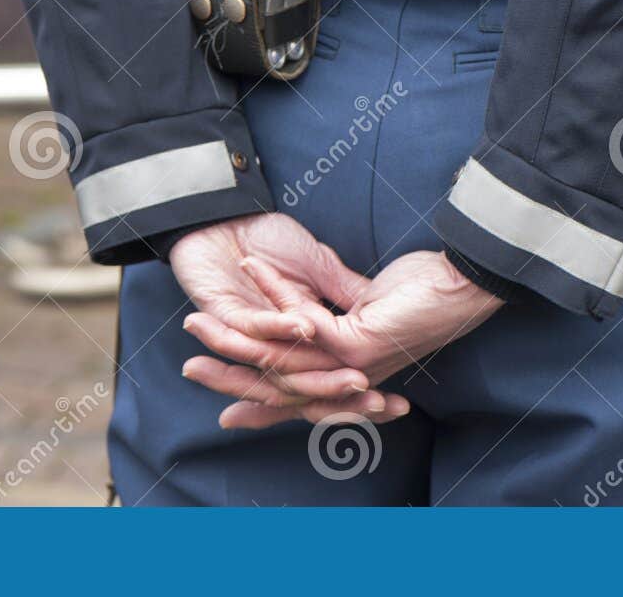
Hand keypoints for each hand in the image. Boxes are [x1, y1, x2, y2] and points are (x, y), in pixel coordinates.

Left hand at [170, 213, 404, 420]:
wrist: (227, 215)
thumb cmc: (272, 238)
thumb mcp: (321, 267)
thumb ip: (342, 295)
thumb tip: (375, 321)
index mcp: (297, 340)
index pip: (327, 382)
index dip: (360, 397)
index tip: (399, 407)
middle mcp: (271, 346)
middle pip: (306, 387)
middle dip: (347, 398)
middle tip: (381, 404)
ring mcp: (245, 333)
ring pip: (280, 364)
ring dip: (317, 374)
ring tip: (354, 381)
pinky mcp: (223, 312)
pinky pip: (255, 325)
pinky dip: (280, 326)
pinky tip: (302, 327)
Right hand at [190, 250, 502, 429]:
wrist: (461, 285)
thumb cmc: (422, 294)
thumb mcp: (367, 312)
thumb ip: (337, 324)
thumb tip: (313, 324)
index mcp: (349, 378)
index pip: (294, 400)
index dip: (257, 408)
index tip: (225, 413)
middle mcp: (347, 381)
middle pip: (275, 388)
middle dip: (227, 378)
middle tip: (188, 370)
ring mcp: (351, 366)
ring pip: (278, 361)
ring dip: (233, 335)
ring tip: (196, 320)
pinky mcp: (356, 343)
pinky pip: (300, 321)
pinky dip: (273, 291)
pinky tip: (251, 268)